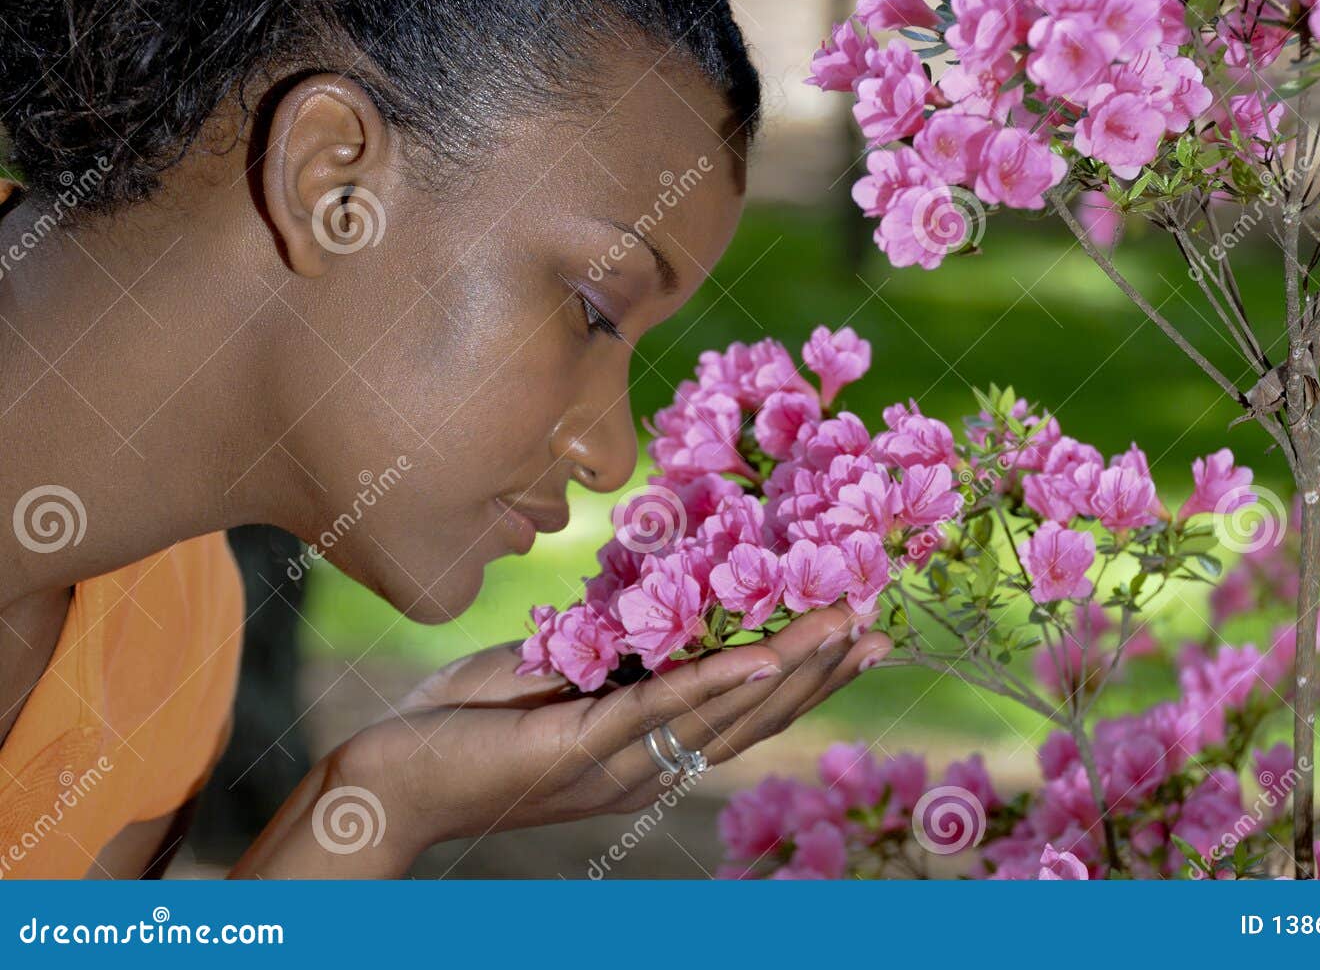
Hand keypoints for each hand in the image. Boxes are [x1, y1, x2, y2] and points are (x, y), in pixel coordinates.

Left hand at [232, 604, 887, 876]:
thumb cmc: (457, 725)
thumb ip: (607, 650)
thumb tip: (654, 600)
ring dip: (788, 671)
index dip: (802, 681)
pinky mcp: (573, 748)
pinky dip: (714, 683)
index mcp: (641, 750)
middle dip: (818, 675)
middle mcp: (643, 768)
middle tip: (879, 629)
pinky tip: (763, 656)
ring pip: (718, 714)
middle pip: (749, 719)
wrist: (379, 781)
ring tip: (844, 627)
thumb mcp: (550, 674)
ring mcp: (613, 763)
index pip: (739, 715)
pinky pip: (654, 711)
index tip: (858, 638)